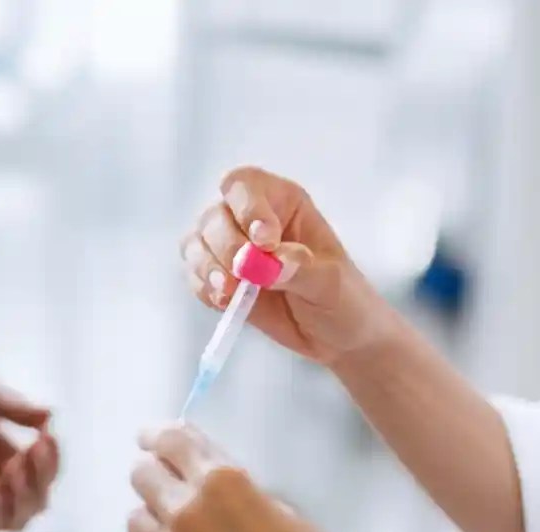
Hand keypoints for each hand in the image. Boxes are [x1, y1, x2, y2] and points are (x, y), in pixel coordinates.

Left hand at [0, 364, 59, 531]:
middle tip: (26, 455)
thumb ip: (7, 403)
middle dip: (41, 481)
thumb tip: (50, 415)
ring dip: (21, 502)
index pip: (43, 468)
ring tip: (8, 474)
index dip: (52, 459)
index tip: (45, 436)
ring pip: (13, 520)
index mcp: (0, 447)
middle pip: (36, 500)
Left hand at [126, 422, 376, 531]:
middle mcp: (187, 515)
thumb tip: (196, 475)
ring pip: (136, 523)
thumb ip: (230, 487)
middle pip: (143, 476)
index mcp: (221, 482)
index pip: (169, 440)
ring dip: (156, 522)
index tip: (149, 437)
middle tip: (169, 486)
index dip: (157, 435)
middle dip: (156, 475)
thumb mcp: (277, 505)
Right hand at [180, 166, 396, 365]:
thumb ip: (301, 268)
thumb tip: (269, 263)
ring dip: (207, 267)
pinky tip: (225, 302)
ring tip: (229, 293)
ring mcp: (232, 250)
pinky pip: (196, 276)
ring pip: (197, 243)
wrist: (339, 338)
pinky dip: (204, 288)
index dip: (247, 206)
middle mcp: (250, 219)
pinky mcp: (222, 280)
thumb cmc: (344, 299)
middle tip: (245, 274)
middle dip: (226, 245)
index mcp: (282, 202)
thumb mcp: (331, 282)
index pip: (246, 185)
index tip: (265, 241)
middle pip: (216, 215)